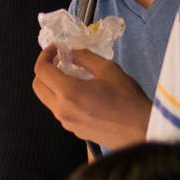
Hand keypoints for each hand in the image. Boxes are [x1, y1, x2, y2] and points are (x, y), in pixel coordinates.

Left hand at [32, 47, 151, 148]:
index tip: (55, 48)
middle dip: (44, 70)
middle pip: (38, 86)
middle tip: (59, 61)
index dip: (44, 55)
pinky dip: (61, 98)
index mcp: (68, 92)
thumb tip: (70, 53)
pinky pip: (59, 110)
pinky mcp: (72, 130)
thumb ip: (85, 58)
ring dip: (52, 85)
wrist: (142, 130)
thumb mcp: (109, 70)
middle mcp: (60, 109)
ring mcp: (65, 122)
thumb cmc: (128, 99)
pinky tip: (80, 93)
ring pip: (47, 99)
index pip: (41, 70)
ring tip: (71, 76)